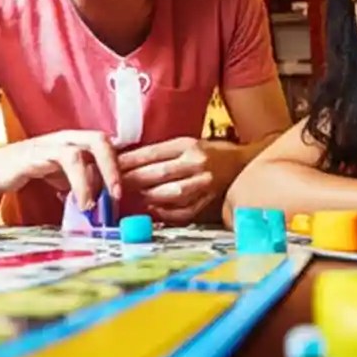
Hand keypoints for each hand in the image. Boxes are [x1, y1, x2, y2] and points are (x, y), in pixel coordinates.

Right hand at [0, 131, 121, 210]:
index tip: (122, 195)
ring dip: (99, 176)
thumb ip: (80, 185)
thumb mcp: (58, 180)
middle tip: (117, 194)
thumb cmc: (25, 172)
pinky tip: (80, 202)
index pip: (104, 147)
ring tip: (96, 204)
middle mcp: (65, 138)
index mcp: (73, 143)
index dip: (117, 168)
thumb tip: (103, 202)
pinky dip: (80, 182)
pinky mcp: (36, 152)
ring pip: (87, 146)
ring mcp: (50, 143)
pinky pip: (67, 159)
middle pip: (100, 139)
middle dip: (114, 166)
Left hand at [119, 138, 234, 223]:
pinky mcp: (209, 201)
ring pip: (171, 193)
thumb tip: (128, 159)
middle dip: (133, 179)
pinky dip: (167, 212)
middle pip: (159, 173)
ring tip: (134, 196)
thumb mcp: (187, 143)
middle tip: (116, 184)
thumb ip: (162, 153)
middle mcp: (197, 164)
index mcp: (189, 145)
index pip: (153, 153)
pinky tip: (154, 209)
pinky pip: (184, 211)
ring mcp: (204, 184)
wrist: (243, 164)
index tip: (113, 164)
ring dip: (149, 195)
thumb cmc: (210, 153)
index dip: (130, 160)